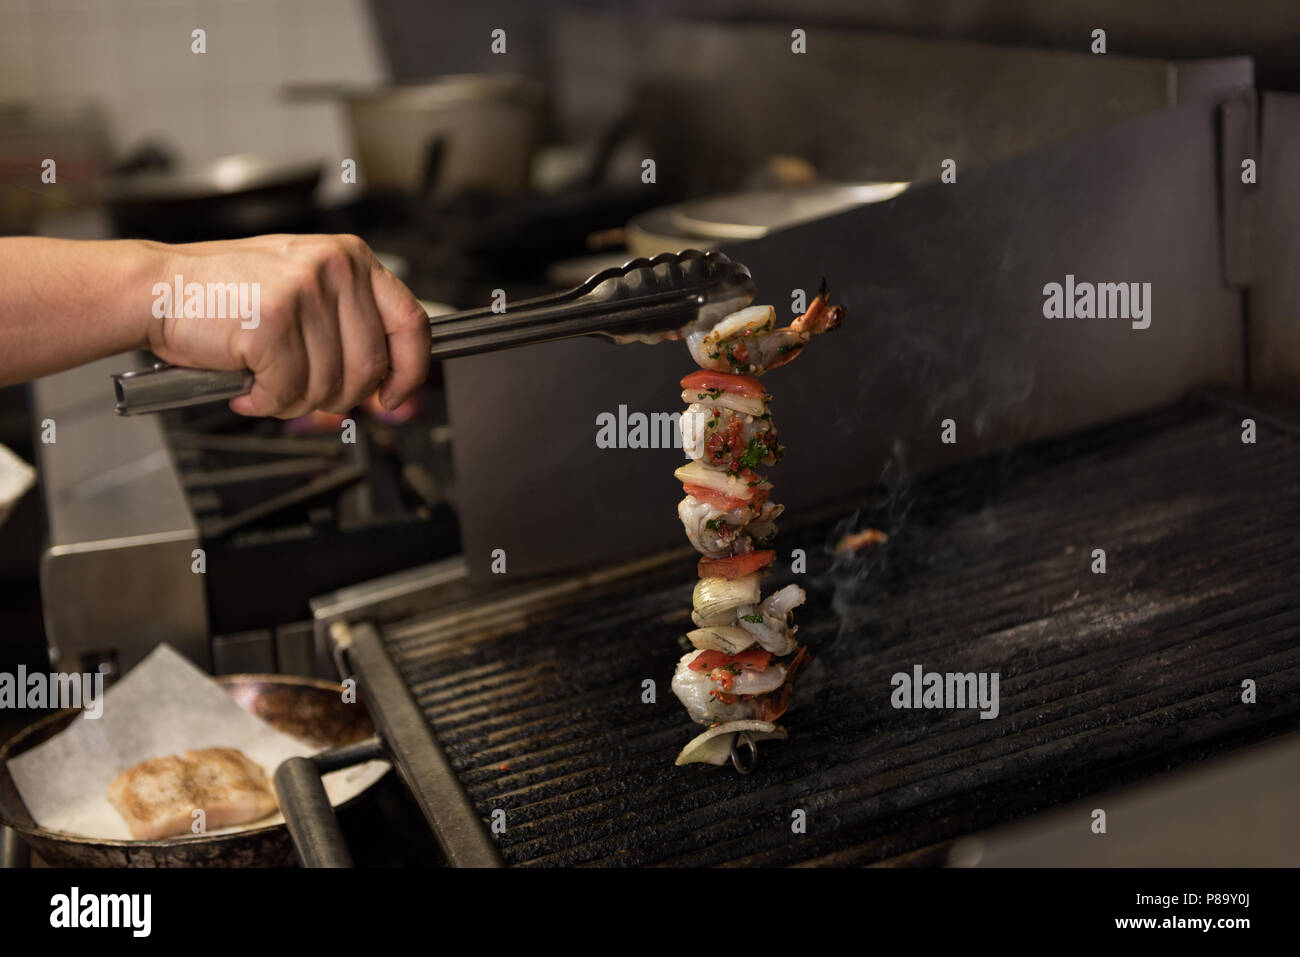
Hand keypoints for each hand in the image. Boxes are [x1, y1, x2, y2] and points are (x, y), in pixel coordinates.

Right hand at [146, 234, 429, 417]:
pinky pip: (289, 391)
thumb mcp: (304, 289)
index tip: (394, 396)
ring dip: (294, 401)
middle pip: (370, 366)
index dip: (410, 370)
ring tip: (265, 382)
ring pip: (330, 386)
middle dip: (337, 396)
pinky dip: (265, 402)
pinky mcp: (272, 323)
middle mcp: (335, 269)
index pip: (411, 322)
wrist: (157, 288)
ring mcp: (304, 293)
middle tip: (299, 391)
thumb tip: (389, 380)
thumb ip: (349, 322)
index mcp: (351, 258)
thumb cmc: (227, 294)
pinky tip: (246, 385)